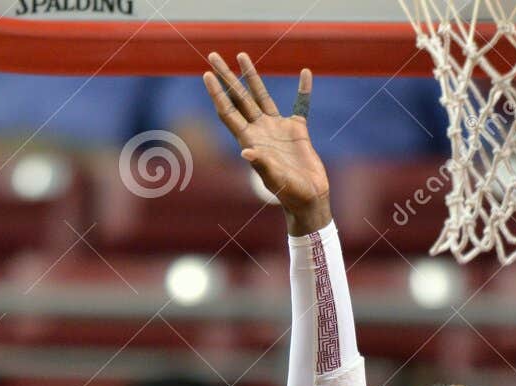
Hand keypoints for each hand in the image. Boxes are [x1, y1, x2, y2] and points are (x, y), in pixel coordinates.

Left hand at [202, 53, 329, 235]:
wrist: (309, 199)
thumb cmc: (290, 193)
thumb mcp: (275, 179)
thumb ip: (262, 164)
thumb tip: (246, 152)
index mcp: (251, 139)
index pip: (228, 111)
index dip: (217, 93)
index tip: (206, 74)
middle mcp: (260, 130)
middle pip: (239, 97)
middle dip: (226, 77)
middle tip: (212, 55)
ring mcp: (277, 129)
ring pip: (261, 95)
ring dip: (251, 76)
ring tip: (241, 55)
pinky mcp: (297, 131)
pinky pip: (300, 105)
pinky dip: (303, 91)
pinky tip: (305, 73)